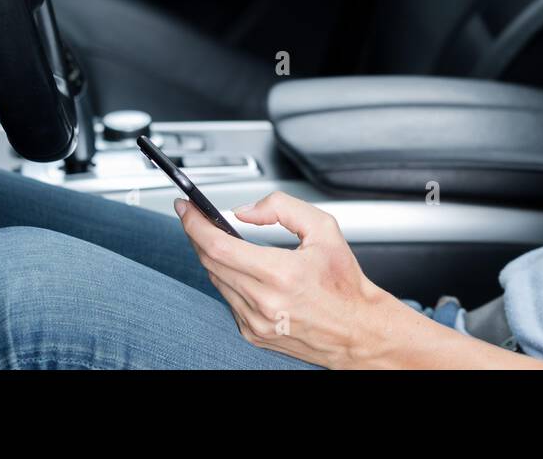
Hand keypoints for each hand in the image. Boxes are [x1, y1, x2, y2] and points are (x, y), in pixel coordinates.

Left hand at [175, 191, 398, 368]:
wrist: (357, 330)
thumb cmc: (344, 283)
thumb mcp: (324, 229)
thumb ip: (282, 208)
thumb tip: (244, 211)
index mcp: (281, 274)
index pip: (219, 245)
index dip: (195, 223)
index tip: (186, 208)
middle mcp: (264, 302)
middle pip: (210, 261)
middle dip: (197, 234)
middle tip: (195, 216)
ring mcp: (255, 322)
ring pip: (216, 280)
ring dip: (211, 256)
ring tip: (216, 237)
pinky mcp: (253, 334)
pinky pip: (228, 299)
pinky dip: (228, 279)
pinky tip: (239, 268)